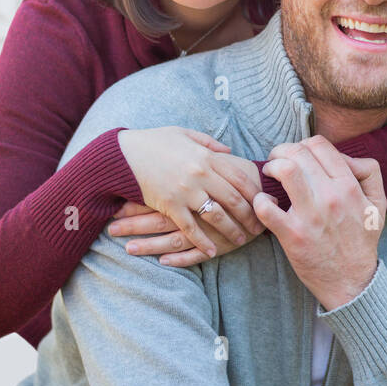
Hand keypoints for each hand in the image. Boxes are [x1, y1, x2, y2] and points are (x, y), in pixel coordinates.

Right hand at [116, 127, 265, 257]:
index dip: (255, 192)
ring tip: (241, 240)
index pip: (240, 177)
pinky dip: (203, 241)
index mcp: (207, 156)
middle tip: (260, 227)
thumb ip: (210, 143)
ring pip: (216, 215)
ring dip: (231, 230)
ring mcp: (185, 191)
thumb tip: (229, 152)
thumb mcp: (185, 134)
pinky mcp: (169, 205)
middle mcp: (200, 174)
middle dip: (250, 214)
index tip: (265, 202)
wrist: (121, 154)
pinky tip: (213, 251)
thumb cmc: (154, 142)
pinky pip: (191, 227)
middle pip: (234, 198)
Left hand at [253, 135, 385, 310]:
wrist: (352, 281)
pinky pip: (266, 209)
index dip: (303, 144)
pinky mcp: (292, 236)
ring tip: (269, 174)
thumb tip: (345, 157)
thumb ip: (369, 173)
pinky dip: (260, 201)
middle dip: (281, 151)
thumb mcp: (378, 204)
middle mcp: (330, 197)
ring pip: (284, 171)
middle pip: (298, 152)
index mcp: (349, 186)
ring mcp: (311, 216)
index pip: (320, 145)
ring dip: (271, 167)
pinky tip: (264, 203)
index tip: (297, 155)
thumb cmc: (361, 241)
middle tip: (277, 160)